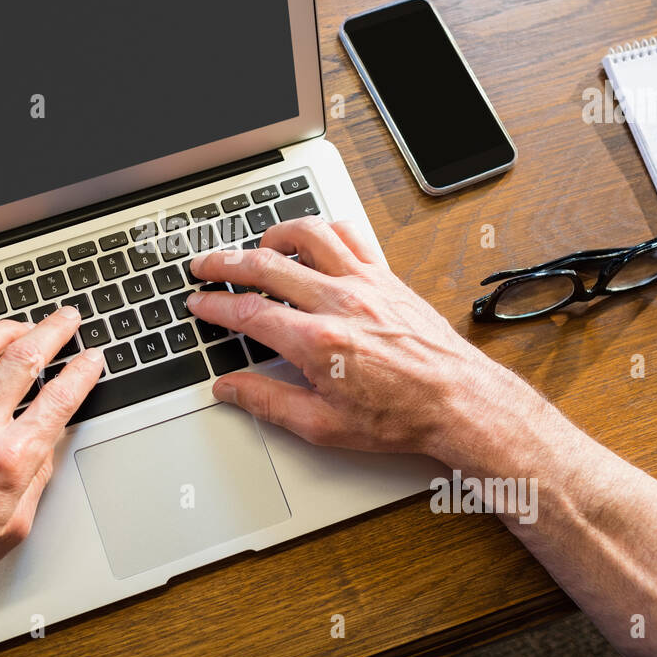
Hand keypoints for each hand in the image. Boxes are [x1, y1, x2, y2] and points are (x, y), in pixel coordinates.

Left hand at [0, 306, 103, 620]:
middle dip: (54, 331)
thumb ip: (35, 481)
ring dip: (8, 326)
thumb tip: (46, 448)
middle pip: (24, 358)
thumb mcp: (12, 529)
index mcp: (10, 459)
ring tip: (24, 322)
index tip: (92, 359)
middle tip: (67, 318)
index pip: (59, 399)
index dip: (82, 372)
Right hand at [186, 217, 554, 457]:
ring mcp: (365, 284)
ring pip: (307, 235)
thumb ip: (267, 402)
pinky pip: (349, 235)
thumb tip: (229, 389)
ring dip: (273, 235)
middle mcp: (339, 303)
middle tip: (205, 266)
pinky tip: (311, 242)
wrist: (457, 402)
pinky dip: (323, 231)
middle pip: (266, 266)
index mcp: (318, 342)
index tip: (200, 303)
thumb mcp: (322, 425)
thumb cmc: (400, 416)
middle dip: (225, 263)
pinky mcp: (386, 277)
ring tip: (257, 247)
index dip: (215, 305)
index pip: (249, 313)